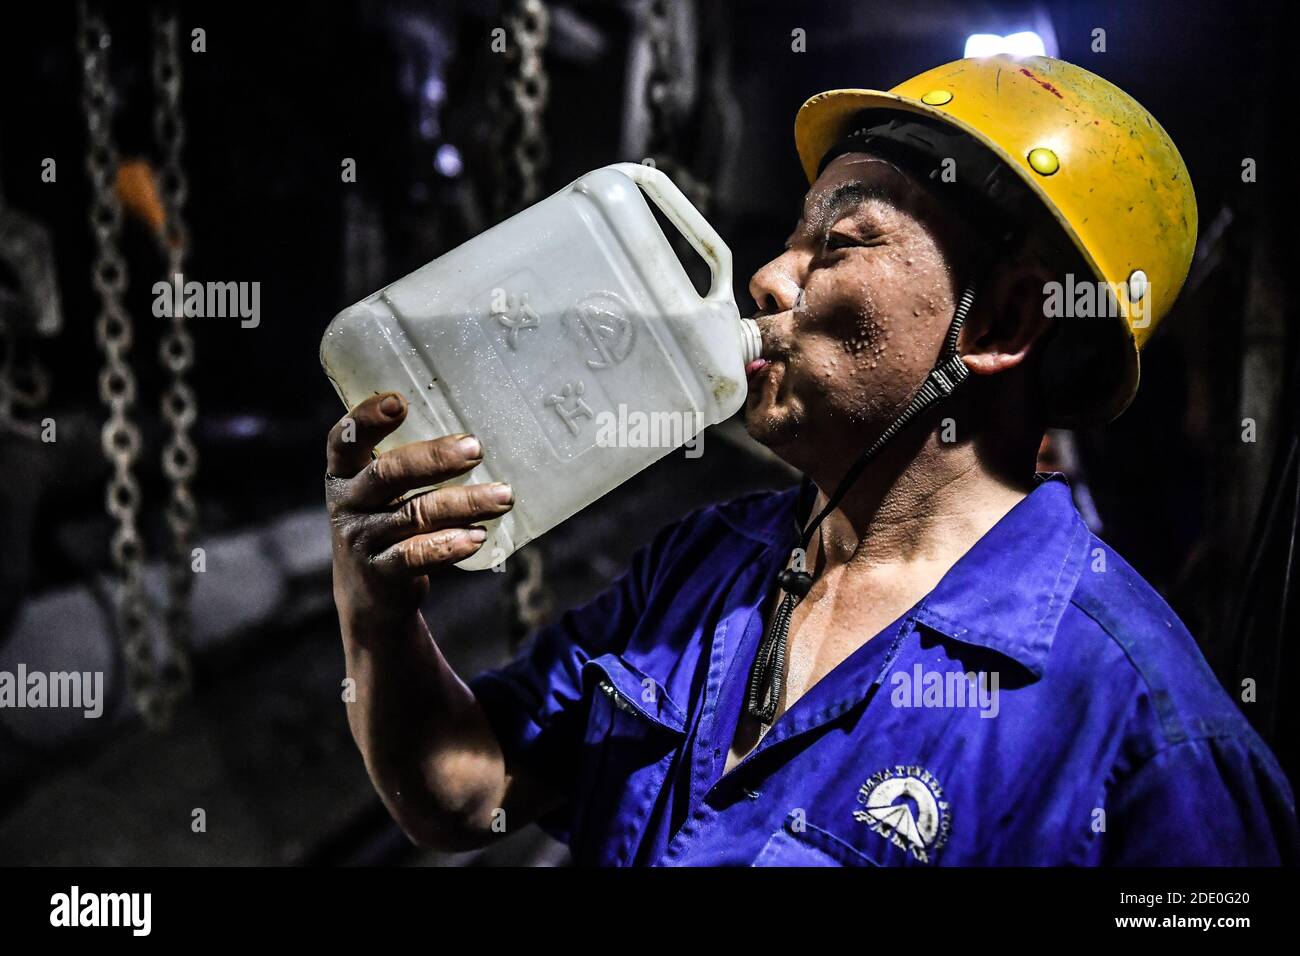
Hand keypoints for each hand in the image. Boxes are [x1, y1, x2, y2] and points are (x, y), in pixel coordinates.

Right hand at [324, 393, 513, 627]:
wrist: (369, 596)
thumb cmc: (387, 525)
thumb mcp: (383, 493)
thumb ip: (409, 466)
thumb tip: (474, 438)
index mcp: (344, 473)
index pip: (345, 440)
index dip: (367, 419)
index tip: (398, 402)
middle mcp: (348, 503)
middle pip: (388, 473)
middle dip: (434, 458)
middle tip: (476, 449)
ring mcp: (361, 539)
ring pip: (414, 514)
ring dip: (464, 503)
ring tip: (502, 496)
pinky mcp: (380, 572)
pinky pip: (416, 555)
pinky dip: (450, 544)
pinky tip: (479, 536)